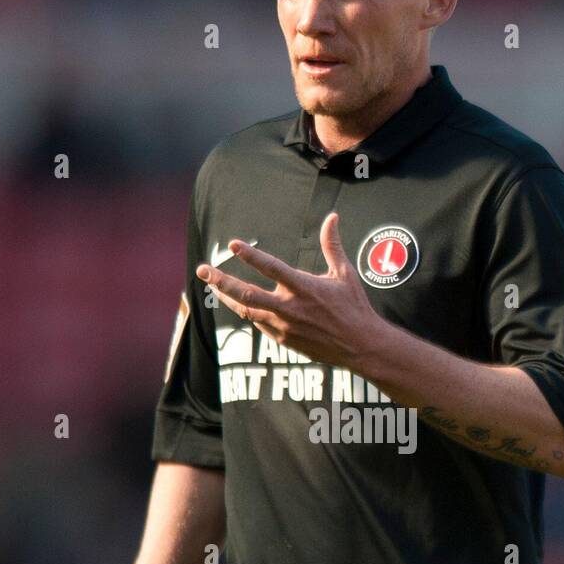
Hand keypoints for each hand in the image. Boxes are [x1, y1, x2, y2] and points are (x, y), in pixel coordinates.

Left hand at [196, 211, 385, 367]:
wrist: (360, 346)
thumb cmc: (354, 307)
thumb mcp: (345, 274)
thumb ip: (332, 245)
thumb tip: (332, 216)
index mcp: (304, 287)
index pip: (271, 268)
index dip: (250, 255)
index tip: (233, 244)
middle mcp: (290, 307)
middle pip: (246, 294)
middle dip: (221, 281)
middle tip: (203, 269)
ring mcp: (284, 326)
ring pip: (246, 310)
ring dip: (227, 297)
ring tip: (212, 285)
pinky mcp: (284, 340)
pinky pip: (259, 323)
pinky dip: (248, 311)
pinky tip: (240, 303)